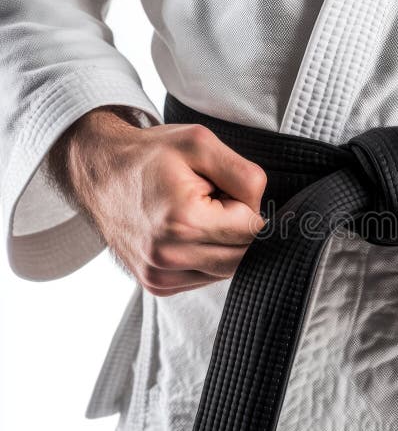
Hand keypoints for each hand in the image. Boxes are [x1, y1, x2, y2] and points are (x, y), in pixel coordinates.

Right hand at [50, 107, 266, 295]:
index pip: (253, 230)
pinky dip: (208, 257)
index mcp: (183, 222)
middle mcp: (169, 257)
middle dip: (239, 229)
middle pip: (244, 257)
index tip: (223, 189)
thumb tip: (263, 213)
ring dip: (225, 245)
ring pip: (228, 271)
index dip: (248, 206)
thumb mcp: (202, 144)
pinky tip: (188, 233)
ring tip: (198, 215)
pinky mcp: (156, 286)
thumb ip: (246, 177)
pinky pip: (206, 277)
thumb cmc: (153, 154)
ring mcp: (159, 276)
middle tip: (214, 201)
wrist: (100, 171)